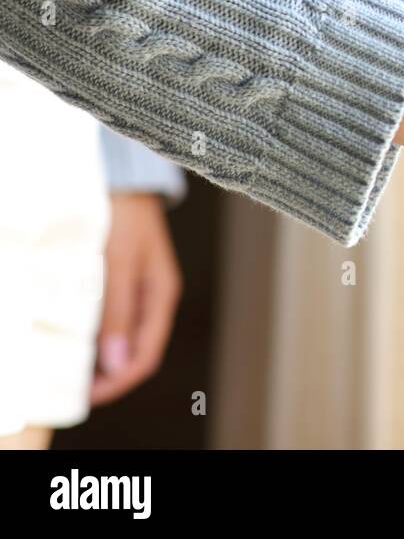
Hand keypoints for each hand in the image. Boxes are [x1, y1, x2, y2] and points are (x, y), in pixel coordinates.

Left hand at [90, 193, 181, 405]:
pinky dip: (97, 337)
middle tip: (72, 387)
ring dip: (100, 358)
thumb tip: (117, 363)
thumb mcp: (118, 264)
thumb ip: (119, 312)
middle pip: (136, 352)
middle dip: (107, 376)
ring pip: (124, 339)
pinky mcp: (126, 283)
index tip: (86, 395)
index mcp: (161, 296)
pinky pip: (115, 321)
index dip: (118, 381)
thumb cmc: (123, 216)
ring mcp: (141, 291)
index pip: (145, 356)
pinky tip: (76, 338)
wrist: (123, 180)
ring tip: (70, 366)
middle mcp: (154, 298)